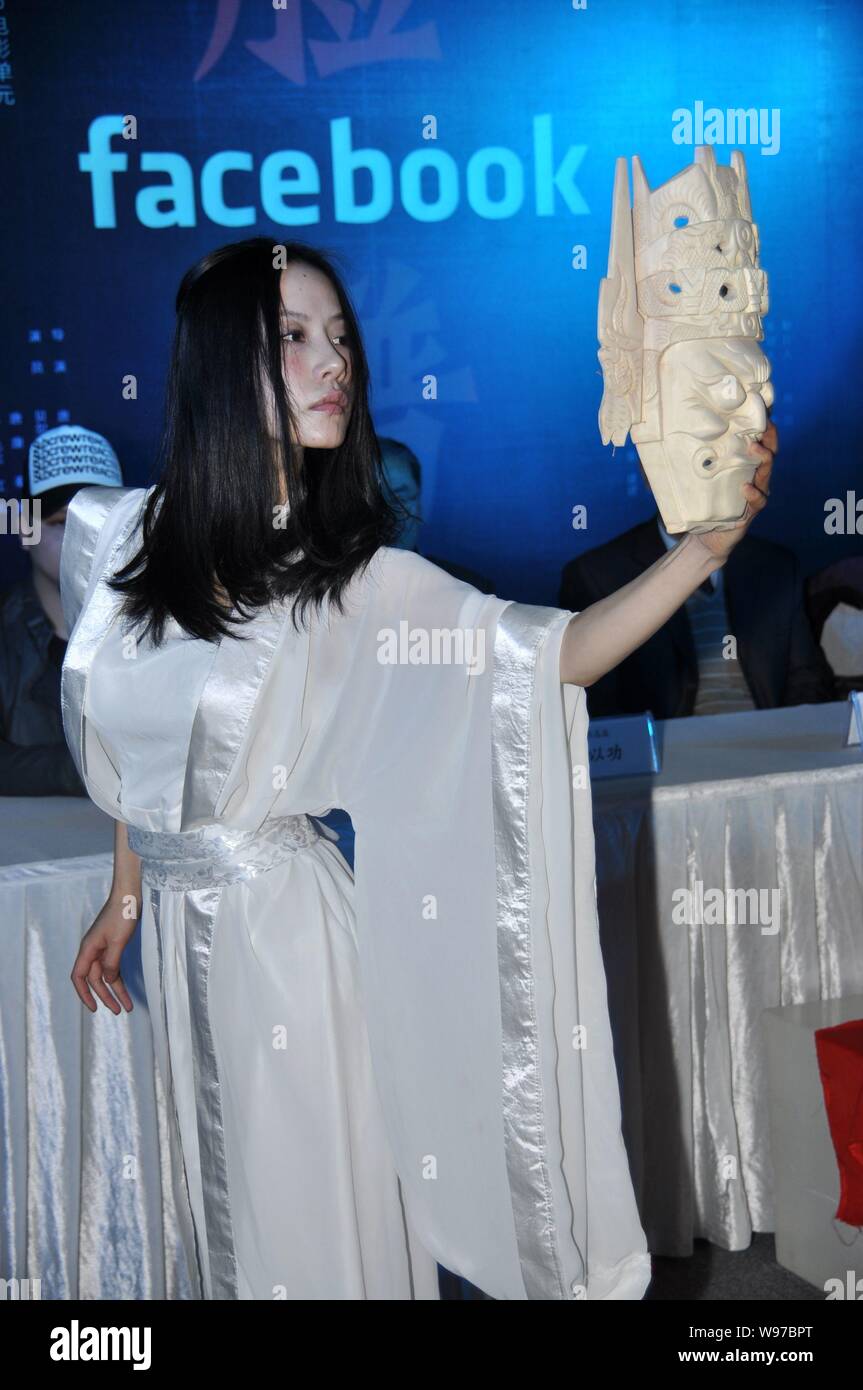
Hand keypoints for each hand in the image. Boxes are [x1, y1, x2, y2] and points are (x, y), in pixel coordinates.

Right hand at [70, 892, 138, 1013]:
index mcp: (88, 949)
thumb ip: (112, 962)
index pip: (79, 977)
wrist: (129, 894)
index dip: (84, 994)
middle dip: (106, 996)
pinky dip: (119, 978)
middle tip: (119, 1011)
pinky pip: (113, 967)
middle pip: (95, 980)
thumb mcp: (118, 940)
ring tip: (126, 1006)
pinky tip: (125, 988)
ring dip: (115, 990)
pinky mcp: (113, 945)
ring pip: (106, 975)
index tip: (94, 1008)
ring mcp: (103, 948)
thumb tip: (107, 982)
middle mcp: (92, 950)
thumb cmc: (122, 914)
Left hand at [689, 420, 777, 560]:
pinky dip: (753, 493)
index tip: (759, 409)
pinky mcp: (751, 511)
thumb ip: (675, 465)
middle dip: (768, 437)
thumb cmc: (699, 503)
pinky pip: (759, 500)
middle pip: (769, 452)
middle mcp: (752, 475)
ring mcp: (755, 492)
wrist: (705, 537)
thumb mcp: (689, 479)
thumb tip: (648, 451)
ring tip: (754, 450)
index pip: (755, 440)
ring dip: (763, 459)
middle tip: (764, 424)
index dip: (759, 425)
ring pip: (766, 473)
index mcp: (740, 463)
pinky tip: (745, 488)